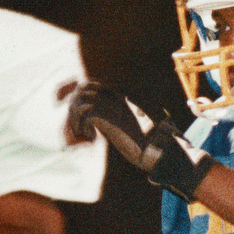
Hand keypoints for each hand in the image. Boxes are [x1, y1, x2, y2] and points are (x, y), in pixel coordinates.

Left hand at [68, 82, 214, 201]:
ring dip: (75, 118)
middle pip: (83, 88)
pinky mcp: (110, 117)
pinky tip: (93, 139)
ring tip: (82, 134)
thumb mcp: (138, 128)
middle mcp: (116, 97)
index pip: (93, 85)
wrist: (161, 148)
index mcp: (122, 96)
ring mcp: (112, 106)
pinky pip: (85, 114)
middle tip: (76, 125)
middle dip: (72, 105)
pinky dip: (83, 127)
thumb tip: (128, 128)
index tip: (81, 116)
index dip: (82, 98)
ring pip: (80, 100)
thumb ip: (128, 122)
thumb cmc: (154, 142)